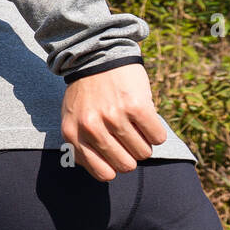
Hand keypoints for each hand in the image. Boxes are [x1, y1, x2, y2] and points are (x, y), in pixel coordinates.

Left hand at [61, 62, 167, 180]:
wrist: (96, 55)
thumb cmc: (86, 93)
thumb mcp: (71, 119)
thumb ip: (80, 145)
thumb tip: (102, 172)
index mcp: (73, 134)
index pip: (104, 173)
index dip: (115, 167)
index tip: (117, 155)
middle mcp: (91, 128)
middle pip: (127, 165)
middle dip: (132, 156)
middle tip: (128, 138)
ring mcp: (114, 117)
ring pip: (144, 153)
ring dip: (145, 143)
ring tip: (135, 126)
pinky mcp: (136, 106)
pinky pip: (157, 137)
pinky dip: (156, 132)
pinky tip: (146, 119)